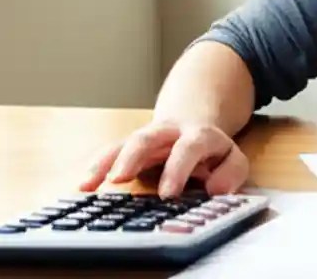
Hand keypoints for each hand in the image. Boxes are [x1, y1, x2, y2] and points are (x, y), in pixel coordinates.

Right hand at [78, 120, 248, 197]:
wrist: (193, 122)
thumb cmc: (212, 151)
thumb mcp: (232, 158)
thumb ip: (231, 172)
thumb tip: (216, 189)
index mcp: (198, 135)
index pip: (189, 147)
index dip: (177, 168)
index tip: (168, 193)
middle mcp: (168, 132)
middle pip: (147, 137)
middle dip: (132, 157)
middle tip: (119, 178)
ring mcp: (145, 138)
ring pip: (122, 143)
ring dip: (105, 163)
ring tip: (88, 184)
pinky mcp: (128, 147)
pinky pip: (110, 154)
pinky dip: (96, 168)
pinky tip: (84, 186)